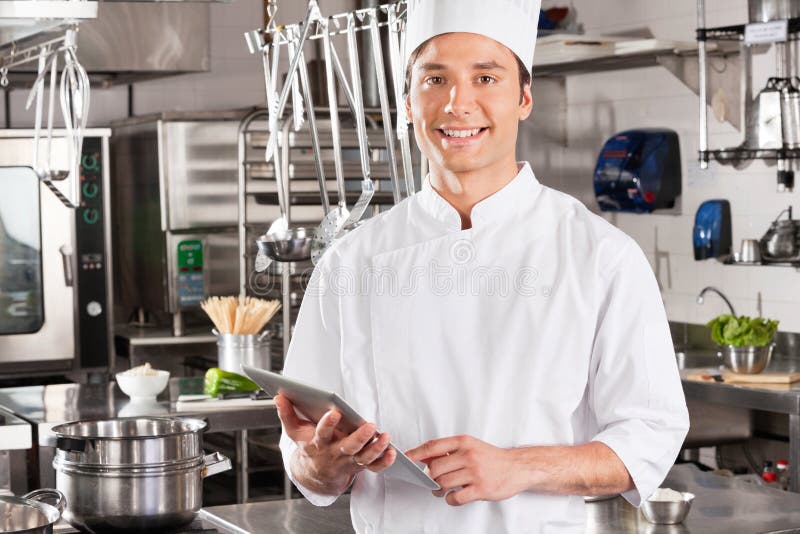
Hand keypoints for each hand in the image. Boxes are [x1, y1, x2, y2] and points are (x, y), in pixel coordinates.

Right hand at [275, 394, 396, 493]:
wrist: (315, 474)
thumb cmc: (308, 446)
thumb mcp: (294, 432)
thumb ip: (286, 414)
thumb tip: (279, 396)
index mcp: (318, 444)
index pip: (322, 434)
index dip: (328, 424)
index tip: (334, 412)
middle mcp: (334, 454)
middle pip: (348, 448)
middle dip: (359, 438)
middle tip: (370, 426)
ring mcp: (348, 462)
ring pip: (364, 458)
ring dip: (376, 449)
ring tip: (385, 436)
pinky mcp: (359, 466)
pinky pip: (374, 467)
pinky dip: (384, 462)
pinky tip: (392, 452)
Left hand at [406, 435, 523, 505]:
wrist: (518, 467)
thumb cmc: (491, 457)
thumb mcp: (471, 446)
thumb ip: (449, 451)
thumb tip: (425, 457)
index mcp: (464, 442)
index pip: (433, 446)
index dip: (416, 453)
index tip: (406, 459)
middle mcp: (468, 455)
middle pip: (434, 468)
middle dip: (428, 477)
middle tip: (430, 482)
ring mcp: (475, 472)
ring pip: (443, 483)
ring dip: (437, 490)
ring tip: (441, 490)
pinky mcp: (481, 489)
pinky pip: (456, 497)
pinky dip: (450, 500)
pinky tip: (454, 497)